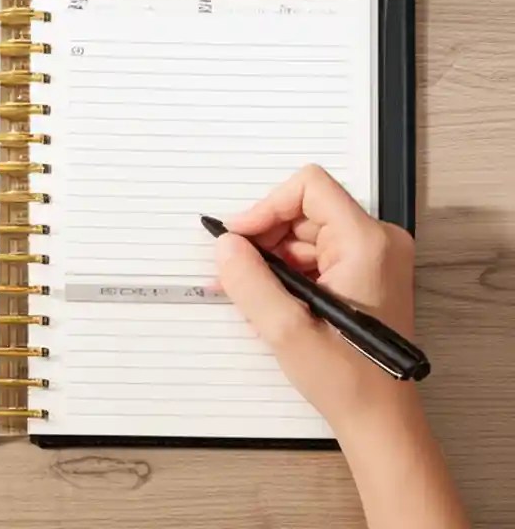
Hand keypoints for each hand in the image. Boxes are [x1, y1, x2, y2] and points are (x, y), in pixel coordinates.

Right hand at [214, 163, 417, 435]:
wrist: (380, 418)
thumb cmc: (351, 380)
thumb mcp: (285, 329)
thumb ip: (249, 281)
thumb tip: (226, 247)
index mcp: (367, 244)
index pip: (308, 188)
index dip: (266, 208)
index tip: (239, 239)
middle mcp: (377, 243)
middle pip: (304, 211)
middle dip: (264, 239)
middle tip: (236, 271)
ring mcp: (374, 259)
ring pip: (305, 235)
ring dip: (271, 260)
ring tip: (249, 295)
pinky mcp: (365, 275)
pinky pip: (315, 256)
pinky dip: (287, 274)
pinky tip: (269, 303)